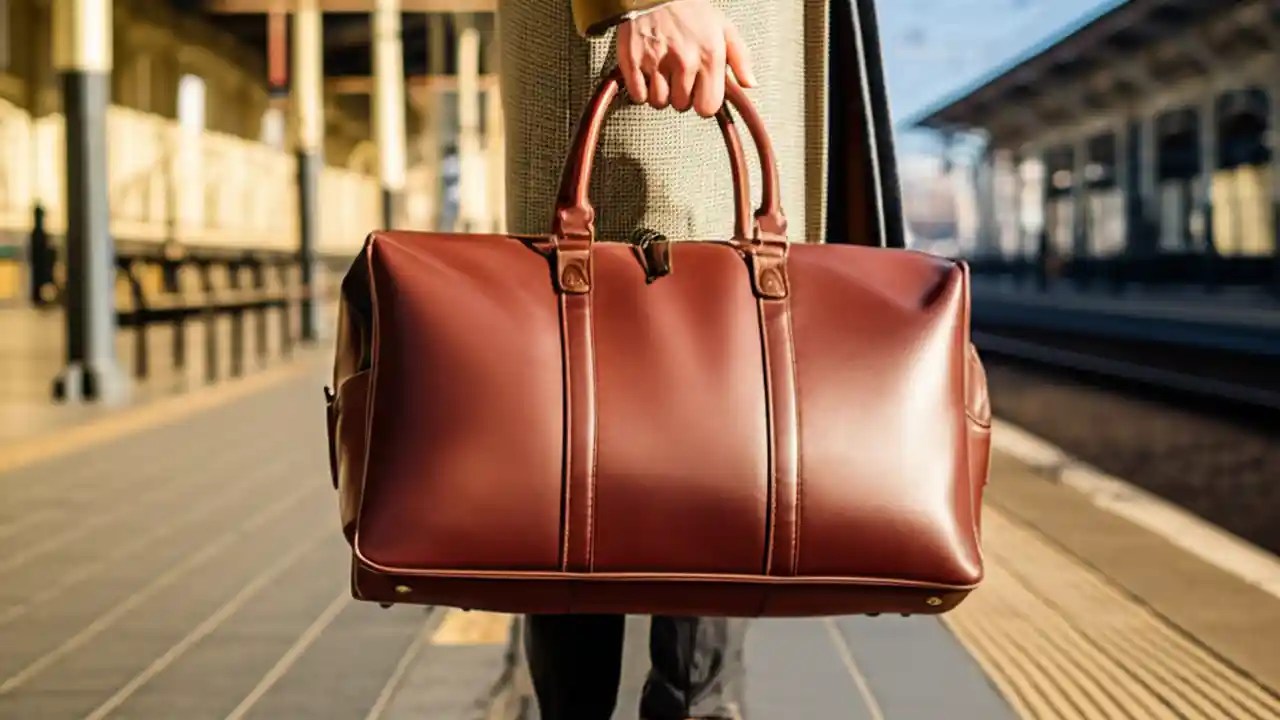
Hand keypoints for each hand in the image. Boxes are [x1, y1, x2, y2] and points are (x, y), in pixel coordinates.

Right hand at [615, 0, 756, 117]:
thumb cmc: (691, 10)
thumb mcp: (724, 27)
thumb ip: (740, 57)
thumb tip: (750, 84)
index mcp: (710, 56)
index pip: (706, 107)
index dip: (702, 102)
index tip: (698, 92)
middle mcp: (684, 61)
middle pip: (681, 106)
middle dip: (680, 95)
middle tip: (677, 75)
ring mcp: (656, 62)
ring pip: (659, 102)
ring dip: (660, 93)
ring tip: (662, 72)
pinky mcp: (632, 61)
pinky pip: (638, 95)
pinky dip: (640, 89)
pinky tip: (646, 73)